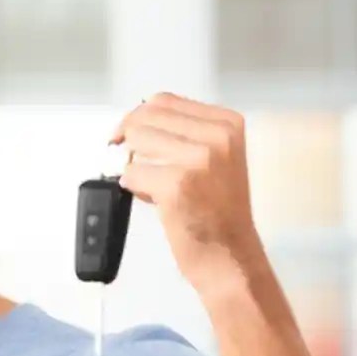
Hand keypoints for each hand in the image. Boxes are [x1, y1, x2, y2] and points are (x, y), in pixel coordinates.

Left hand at [111, 92, 267, 295]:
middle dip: (130, 140)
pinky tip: (154, 200)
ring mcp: (198, 159)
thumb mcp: (214, 158)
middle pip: (145, 118)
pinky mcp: (177, 184)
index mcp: (227, 123)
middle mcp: (217, 136)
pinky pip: (131, 174)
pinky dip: (133, 188)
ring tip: (154, 186)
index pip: (163, 101)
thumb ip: (182, 135)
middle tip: (133, 163)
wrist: (229, 255)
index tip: (127, 135)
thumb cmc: (218, 212)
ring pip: (135, 144)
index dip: (137, 117)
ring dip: (134, 166)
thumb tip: (133, 124)